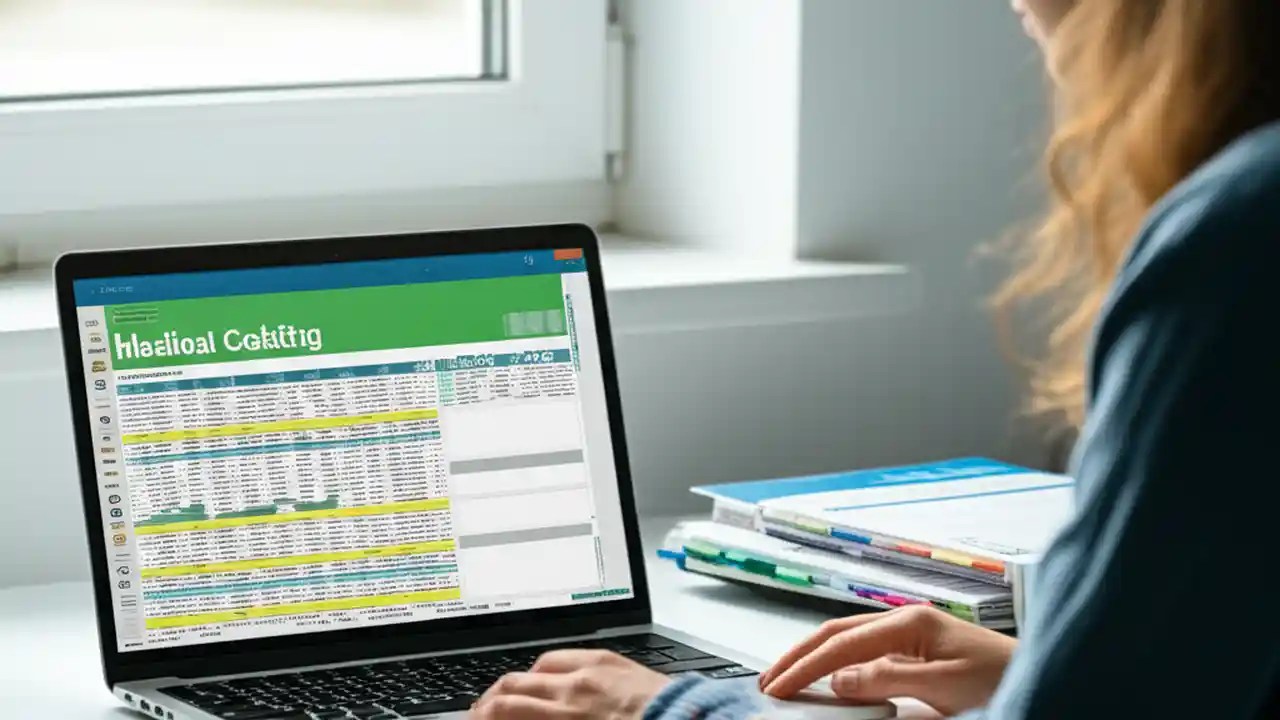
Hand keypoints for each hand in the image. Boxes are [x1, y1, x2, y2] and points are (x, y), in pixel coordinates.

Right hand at [470, 649, 671, 719]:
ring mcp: (592, 670)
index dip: (483, 716)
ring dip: (514, 682)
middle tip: (480, 713)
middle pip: (512, 686)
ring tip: (506, 695)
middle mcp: (574, 690)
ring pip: (535, 668)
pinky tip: (543, 676)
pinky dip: (547, 668)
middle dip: (488, 701)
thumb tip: (528, 719)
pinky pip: (566, 656)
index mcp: (567, 716)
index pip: (505, 710)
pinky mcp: (610, 659)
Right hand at [759, 606, 1015, 715]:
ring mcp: (911, 633)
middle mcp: (906, 619)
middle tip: (768, 682)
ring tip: (787, 678)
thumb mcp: (947, 686)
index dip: (806, 666)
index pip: (842, 643)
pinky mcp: (917, 650)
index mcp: (910, 621)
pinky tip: (828, 678)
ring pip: (847, 639)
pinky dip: (838, 665)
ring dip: (815, 658)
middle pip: (836, 632)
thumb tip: (840, 678)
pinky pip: (865, 653)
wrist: (1045, 677)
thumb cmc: (1004, 679)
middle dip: (799, 656)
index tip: (777, 688)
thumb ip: (891, 678)